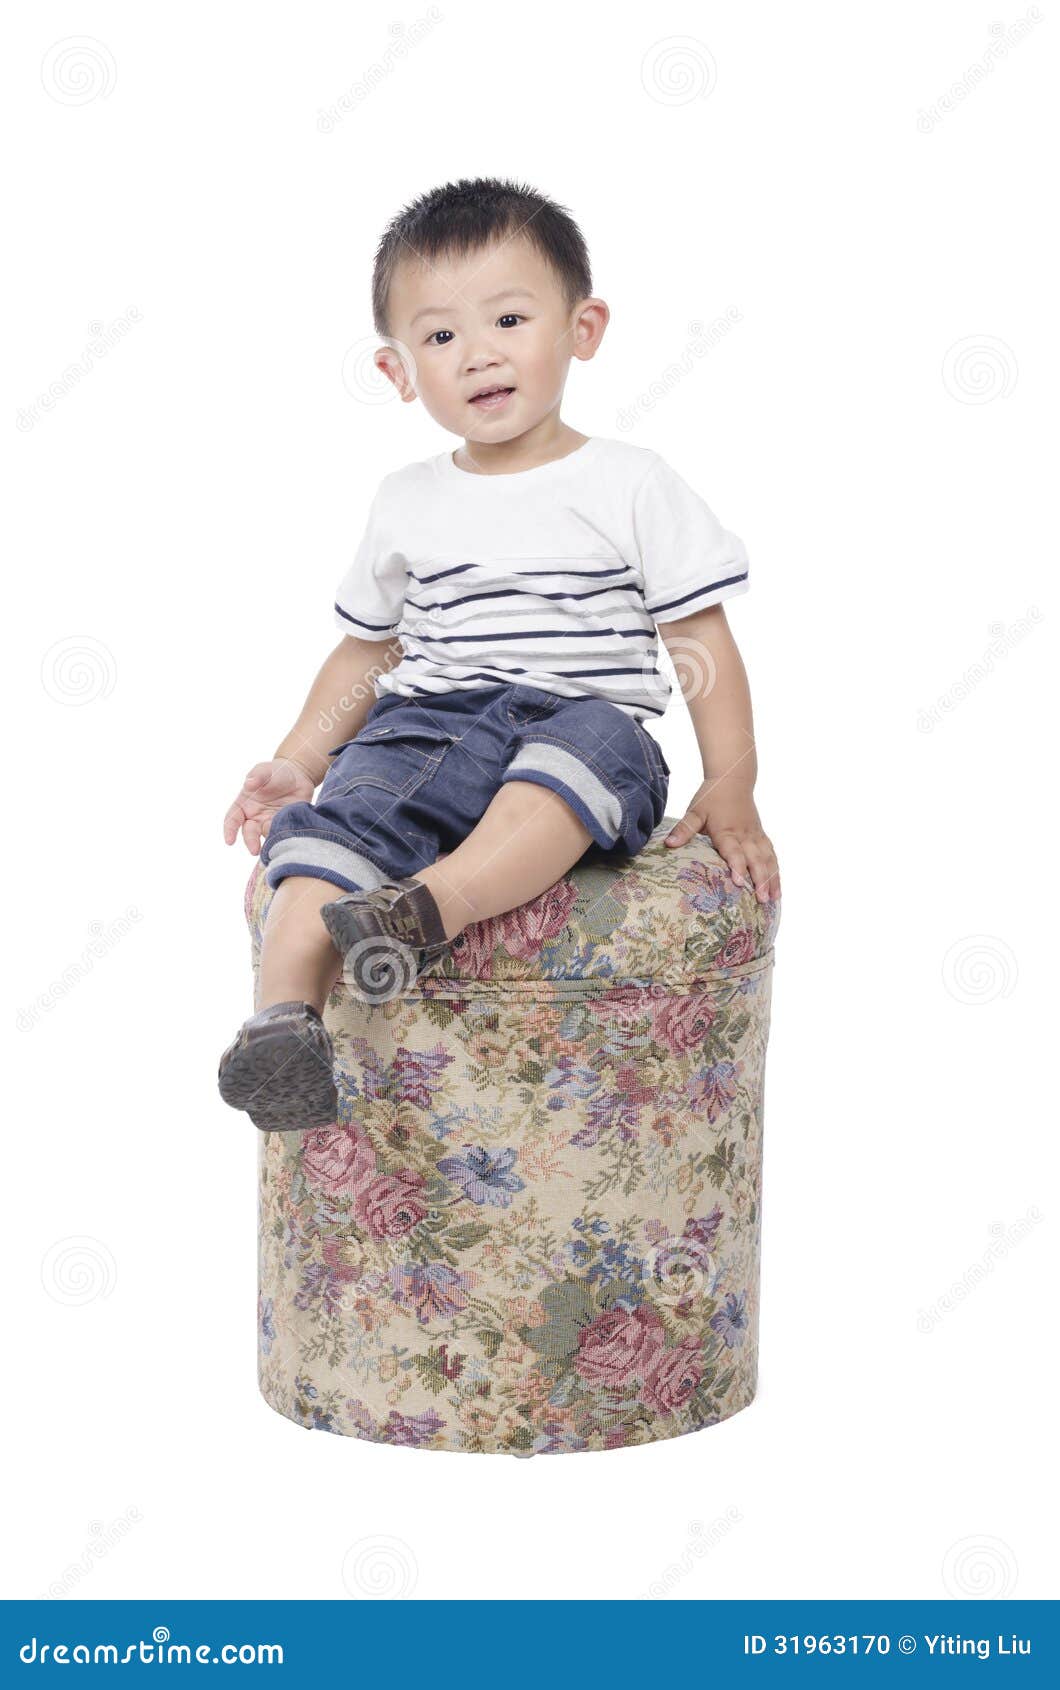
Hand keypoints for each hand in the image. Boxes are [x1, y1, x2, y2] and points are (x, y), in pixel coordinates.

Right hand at [223, 757, 316, 855]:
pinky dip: (284, 837)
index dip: (229, 831)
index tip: (229, 841)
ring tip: (275, 839)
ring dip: (269, 840)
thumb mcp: (265, 770)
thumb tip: (249, 784)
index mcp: (244, 805)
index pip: (232, 820)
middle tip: (255, 850)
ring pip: (266, 837)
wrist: (298, 776)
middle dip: (250, 841)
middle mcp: (255, 818)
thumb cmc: (275, 772)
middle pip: (249, 833)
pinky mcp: (285, 827)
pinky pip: (283, 835)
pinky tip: (288, 837)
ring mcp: (270, 823)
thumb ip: (257, 776)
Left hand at [664, 786, 780, 902]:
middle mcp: (744, 835)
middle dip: (760, 880)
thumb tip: (669, 844)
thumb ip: (684, 829)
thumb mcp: (695, 812)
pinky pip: (771, 855)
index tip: (740, 883)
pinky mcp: (761, 836)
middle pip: (755, 859)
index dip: (737, 867)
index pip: (733, 851)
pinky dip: (776, 871)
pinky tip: (778, 887)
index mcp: (726, 830)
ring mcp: (755, 836)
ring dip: (772, 879)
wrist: (733, 779)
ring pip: (767, 859)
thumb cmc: (710, 797)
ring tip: (773, 899)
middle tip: (762, 900)